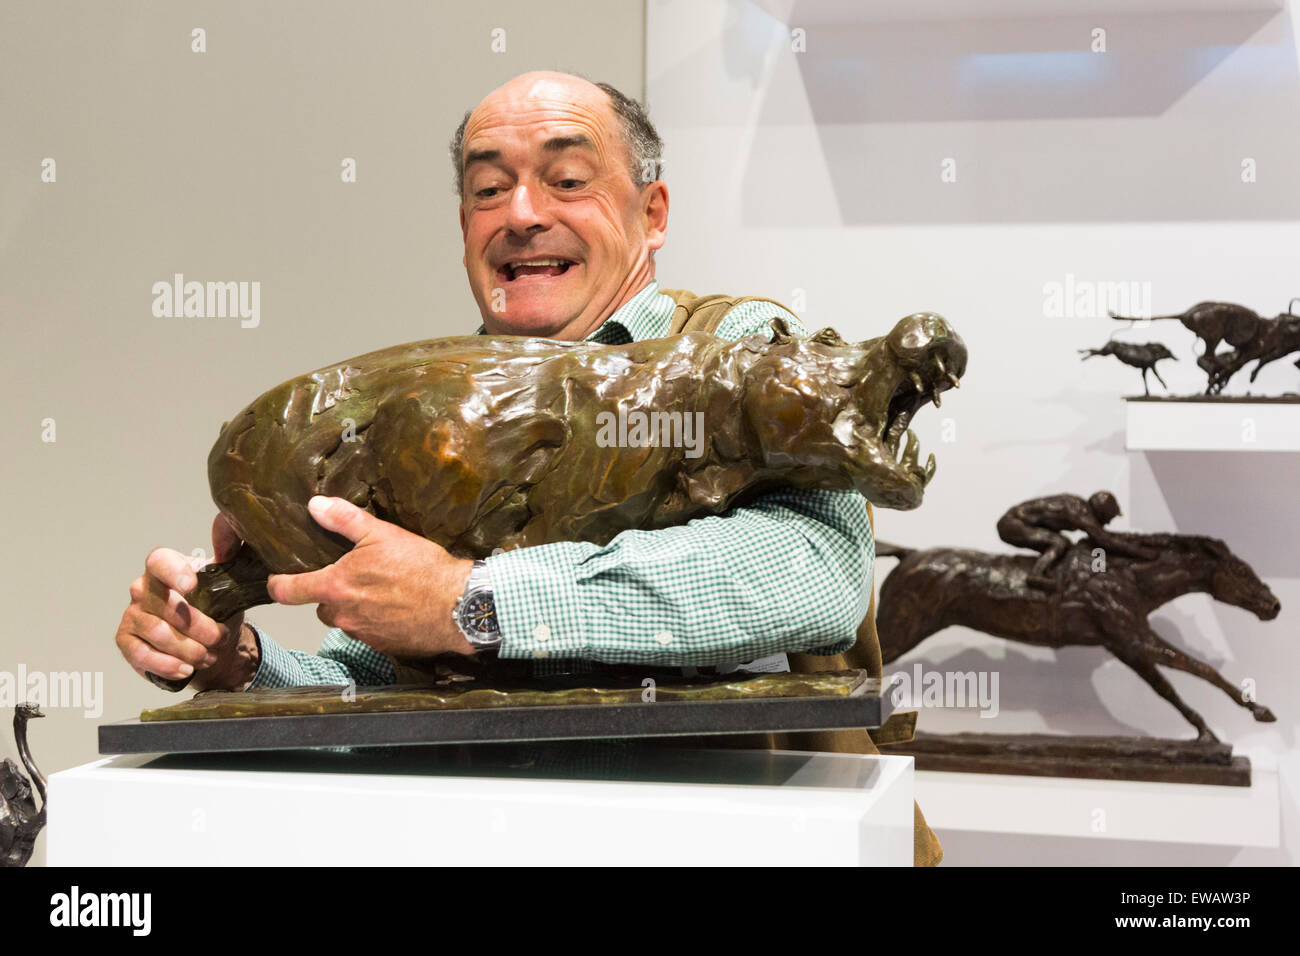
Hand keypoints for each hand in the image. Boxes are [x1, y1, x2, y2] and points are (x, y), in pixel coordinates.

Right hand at [116, 514, 258, 690]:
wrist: (212, 642)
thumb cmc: (218, 607)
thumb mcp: (229, 581)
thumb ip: (230, 556)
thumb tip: (232, 534)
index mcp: (166, 568)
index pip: (160, 561)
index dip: (173, 572)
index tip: (191, 586)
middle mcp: (143, 588)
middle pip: (164, 605)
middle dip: (199, 626)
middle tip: (220, 637)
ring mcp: (132, 614)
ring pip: (157, 633)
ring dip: (188, 649)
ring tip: (209, 656)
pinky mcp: (126, 640)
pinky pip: (142, 654)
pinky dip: (167, 665)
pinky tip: (185, 669)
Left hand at [266, 496, 475, 657]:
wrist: (458, 605)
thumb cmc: (421, 569)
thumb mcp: (382, 534)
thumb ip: (344, 520)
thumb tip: (315, 505)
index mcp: (335, 586)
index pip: (288, 591)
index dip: (279, 584)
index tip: (279, 580)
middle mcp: (343, 615)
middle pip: (321, 606)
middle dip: (332, 594)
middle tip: (356, 577)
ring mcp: (362, 634)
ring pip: (347, 620)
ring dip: (356, 608)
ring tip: (382, 591)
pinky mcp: (383, 646)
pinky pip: (370, 633)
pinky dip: (378, 621)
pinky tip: (398, 607)